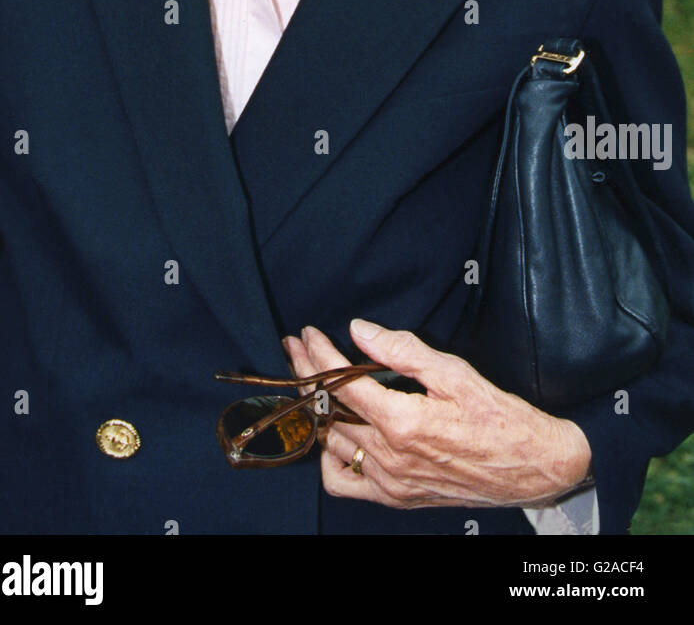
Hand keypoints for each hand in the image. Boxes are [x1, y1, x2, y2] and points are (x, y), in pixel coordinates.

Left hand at [282, 320, 591, 510]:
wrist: (532, 467)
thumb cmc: (499, 417)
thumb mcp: (454, 372)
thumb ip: (402, 350)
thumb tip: (360, 330)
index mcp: (403, 423)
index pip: (339, 384)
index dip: (317, 355)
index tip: (306, 335)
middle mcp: (391, 457)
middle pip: (326, 412)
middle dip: (306, 375)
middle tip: (295, 349)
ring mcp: (391, 482)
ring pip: (330, 444)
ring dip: (314, 410)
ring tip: (310, 382)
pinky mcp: (397, 497)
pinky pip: (343, 482)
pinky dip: (329, 457)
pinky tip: (334, 433)